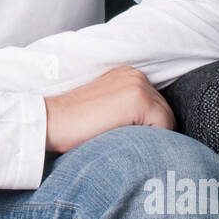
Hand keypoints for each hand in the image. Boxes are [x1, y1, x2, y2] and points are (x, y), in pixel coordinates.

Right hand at [44, 66, 175, 154]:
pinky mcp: (138, 99)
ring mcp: (138, 85)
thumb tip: (150, 131)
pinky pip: (164, 126)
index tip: (128, 138)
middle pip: (165, 112)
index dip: (148, 128)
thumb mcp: (104, 108)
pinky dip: (151, 140)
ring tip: (124, 142)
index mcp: (128, 75)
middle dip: (152, 132)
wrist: (51, 122)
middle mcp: (136, 75)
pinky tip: (125, 141)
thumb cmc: (73, 123)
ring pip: (167, 120)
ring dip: (151, 136)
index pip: (156, 106)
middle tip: (127, 144)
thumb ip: (126, 110)